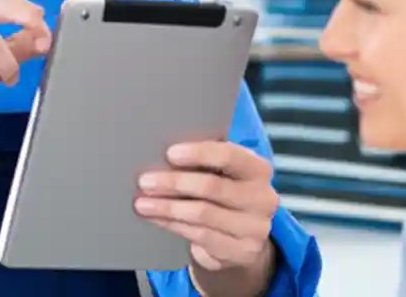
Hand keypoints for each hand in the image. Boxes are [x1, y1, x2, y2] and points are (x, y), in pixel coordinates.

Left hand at [134, 141, 278, 290]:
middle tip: (144, 181)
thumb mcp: (221, 173)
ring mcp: (255, 228)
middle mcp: (262, 198)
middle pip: (212, 186)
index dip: (199, 153)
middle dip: (173, 183)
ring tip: (142, 203)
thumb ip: (203, 161)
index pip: (230, 155)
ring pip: (202, 213)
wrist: (241, 237)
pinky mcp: (242, 251)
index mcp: (258, 169)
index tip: (170, 153)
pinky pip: (200, 235)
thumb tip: (161, 154)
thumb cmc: (223, 193)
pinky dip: (173, 225)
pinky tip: (156, 218)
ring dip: (167, 207)